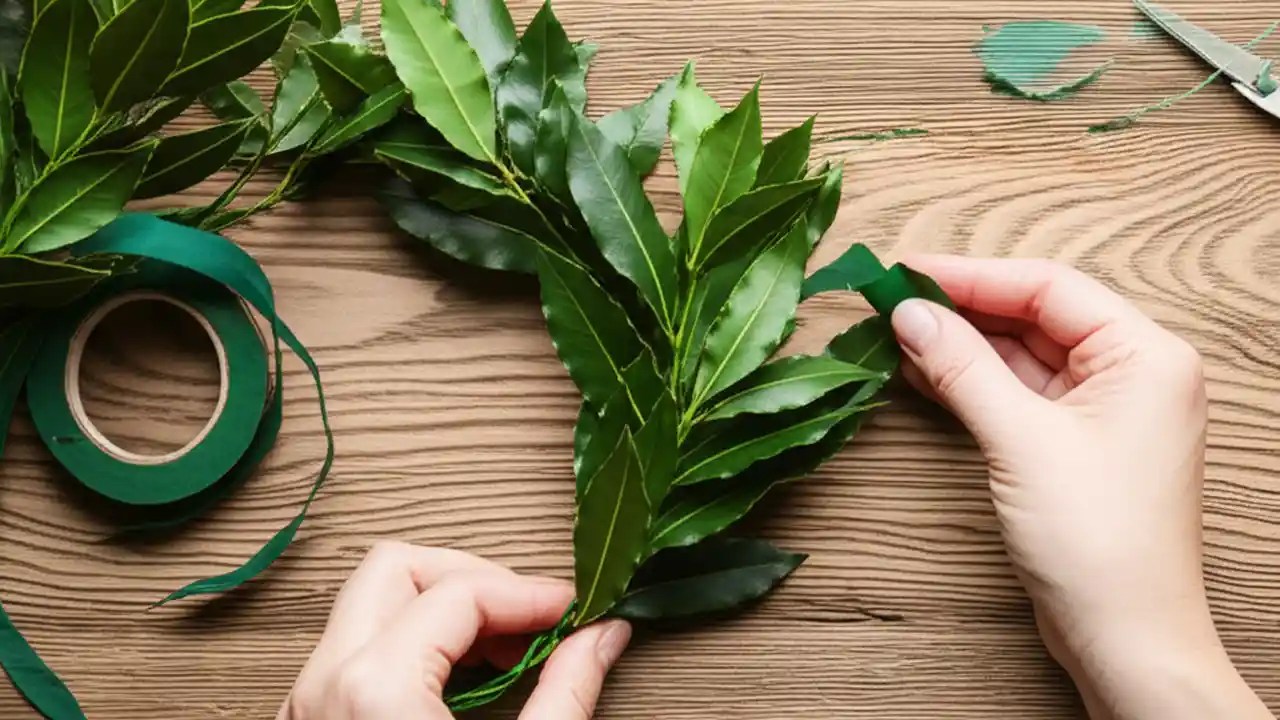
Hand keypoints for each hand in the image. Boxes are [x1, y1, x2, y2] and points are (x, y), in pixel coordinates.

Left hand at [280, 542, 630, 719]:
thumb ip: (567, 693)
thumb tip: (601, 638)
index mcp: (372, 689)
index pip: (463, 593)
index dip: (530, 592)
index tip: (573, 611)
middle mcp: (322, 688)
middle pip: (394, 568)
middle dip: (472, 579)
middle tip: (529, 616)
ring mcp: (303, 708)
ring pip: (366, 606)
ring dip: (440, 610)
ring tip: (503, 651)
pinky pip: (350, 654)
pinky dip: (407, 647)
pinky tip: (455, 681)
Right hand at [890, 256, 1269, 719]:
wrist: (1126, 639)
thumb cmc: (1099, 543)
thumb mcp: (1021, 441)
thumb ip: (963, 368)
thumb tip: (911, 314)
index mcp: (1146, 355)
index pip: (1047, 287)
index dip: (971, 275)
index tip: (907, 271)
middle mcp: (1134, 374)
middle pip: (1035, 316)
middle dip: (962, 307)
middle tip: (893, 298)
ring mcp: (1107, 411)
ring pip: (1023, 355)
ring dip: (963, 345)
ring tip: (896, 330)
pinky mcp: (1079, 444)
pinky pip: (1021, 394)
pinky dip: (974, 382)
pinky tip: (925, 371)